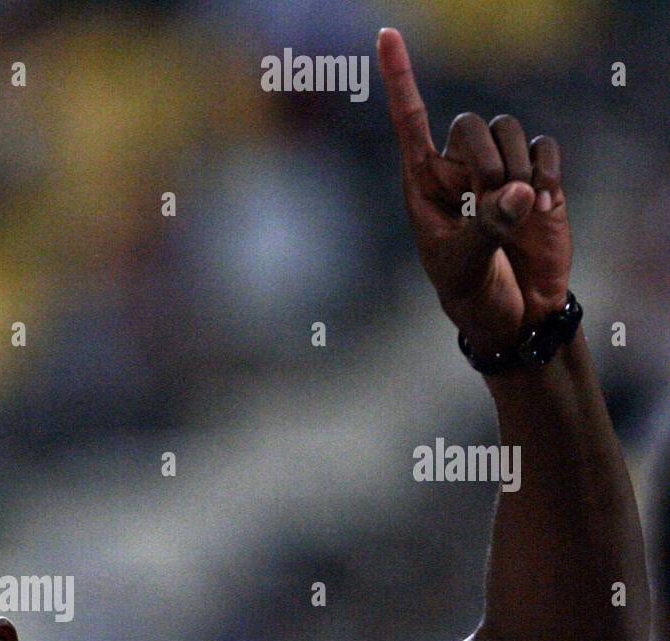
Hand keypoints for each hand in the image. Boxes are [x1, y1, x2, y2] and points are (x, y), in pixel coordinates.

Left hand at [377, 27, 571, 355]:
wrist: (512, 314)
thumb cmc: (471, 293)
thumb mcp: (466, 265)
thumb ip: (487, 226)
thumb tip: (520, 191)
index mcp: (424, 185)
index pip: (410, 121)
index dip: (399, 78)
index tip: (386, 34)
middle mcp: (459, 169)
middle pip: (470, 122)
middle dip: (484, 158)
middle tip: (492, 200)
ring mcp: (498, 171)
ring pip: (509, 129)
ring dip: (516, 168)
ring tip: (516, 212)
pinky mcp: (537, 178)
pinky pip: (544, 148)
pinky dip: (547, 174)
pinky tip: (542, 208)